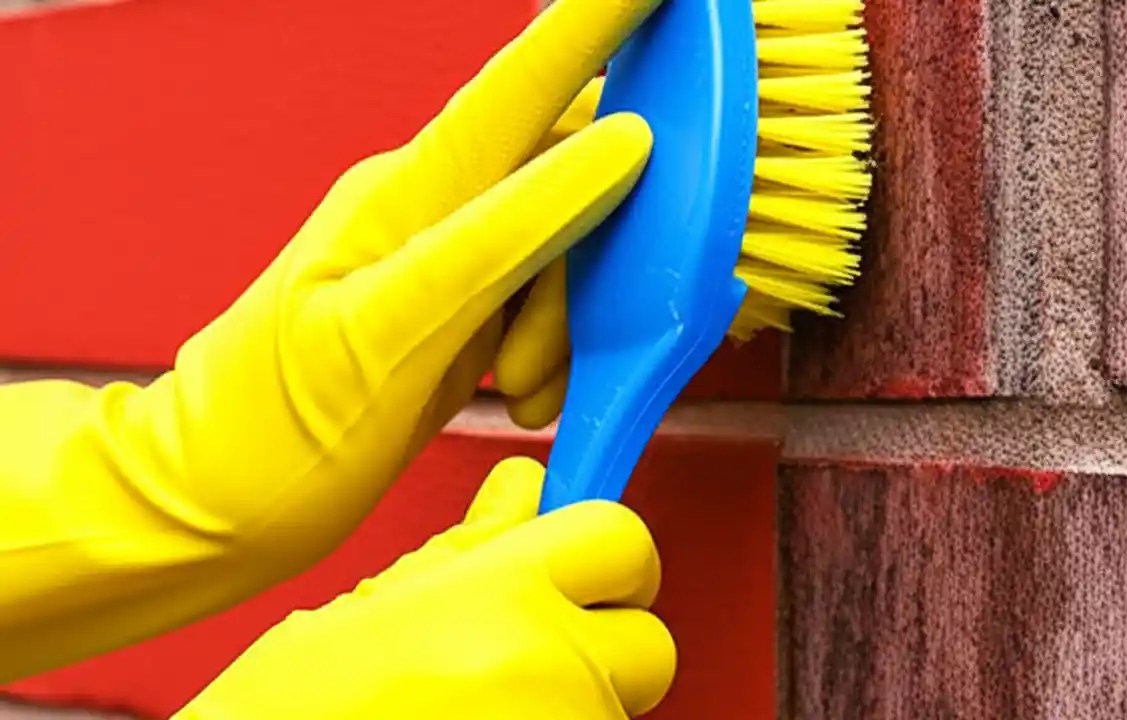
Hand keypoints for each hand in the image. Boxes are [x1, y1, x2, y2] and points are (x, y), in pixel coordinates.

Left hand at [103, 0, 659, 569]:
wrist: (219, 505)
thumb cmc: (275, 428)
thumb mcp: (388, 331)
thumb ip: (502, 235)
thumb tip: (616, 149)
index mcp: (405, 196)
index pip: (516, 90)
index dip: (592, 27)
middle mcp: (431, 214)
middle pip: (565, 187)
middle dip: (587, 271)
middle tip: (531, 362)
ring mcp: (446, 265)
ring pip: (566, 257)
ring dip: (566, 331)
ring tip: (513, 393)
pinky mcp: (458, 314)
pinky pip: (544, 307)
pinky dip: (552, 357)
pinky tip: (516, 397)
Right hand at [173, 458, 676, 718]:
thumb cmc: (295, 708)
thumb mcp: (376, 601)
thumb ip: (473, 543)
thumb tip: (525, 490)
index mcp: (502, 591)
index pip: (627, 540)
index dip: (609, 557)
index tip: (587, 572)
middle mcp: (549, 667)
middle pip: (650, 644)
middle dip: (604, 647)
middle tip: (534, 654)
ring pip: (614, 710)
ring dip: (572, 705)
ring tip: (481, 706)